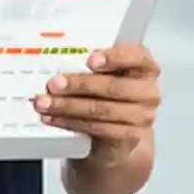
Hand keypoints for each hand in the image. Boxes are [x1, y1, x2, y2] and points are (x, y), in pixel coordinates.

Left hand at [32, 44, 160, 166]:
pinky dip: (71, 122)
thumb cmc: (107, 93)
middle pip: (114, 86)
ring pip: (101, 109)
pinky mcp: (130, 138)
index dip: (115, 57)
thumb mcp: (104, 75)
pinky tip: (54, 118)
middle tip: (52, 84)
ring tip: (44, 103)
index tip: (89, 61)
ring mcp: (142, 117)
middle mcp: (149, 92)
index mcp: (145, 67)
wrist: (115, 135)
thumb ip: (91, 66)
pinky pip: (97, 128)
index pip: (138, 56)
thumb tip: (56, 61)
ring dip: (68, 106)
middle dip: (80, 85)